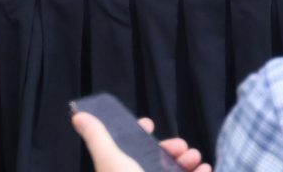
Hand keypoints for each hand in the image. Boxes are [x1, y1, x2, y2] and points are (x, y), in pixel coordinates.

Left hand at [70, 111, 210, 171]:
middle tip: (181, 146)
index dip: (137, 135)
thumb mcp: (111, 161)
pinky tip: (205, 169)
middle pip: (154, 161)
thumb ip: (98, 139)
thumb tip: (78, 116)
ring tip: (194, 158)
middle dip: (170, 148)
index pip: (126, 152)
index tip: (148, 124)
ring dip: (187, 161)